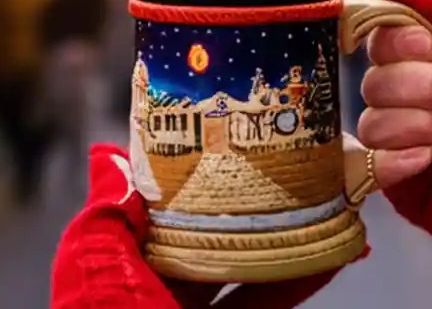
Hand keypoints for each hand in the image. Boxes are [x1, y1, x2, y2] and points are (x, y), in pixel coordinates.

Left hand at [51, 145, 357, 308]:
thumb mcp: (98, 272)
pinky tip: (333, 255)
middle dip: (245, 201)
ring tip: (324, 202)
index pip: (151, 209)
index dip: (183, 174)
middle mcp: (156, 290)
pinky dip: (299, 281)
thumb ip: (105, 220)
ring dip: (286, 238)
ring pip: (246, 268)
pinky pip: (267, 304)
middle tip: (285, 164)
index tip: (221, 138)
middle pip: (207, 233)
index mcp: (115, 268)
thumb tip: (107, 157)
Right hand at [356, 0, 431, 271]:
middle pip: (374, 82)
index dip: (396, 42)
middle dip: (422, 85)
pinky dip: (394, 160)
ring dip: (420, 123)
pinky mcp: (414, 189)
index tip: (430, 45)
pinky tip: (429, 159)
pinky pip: (374, 169)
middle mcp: (418, 101)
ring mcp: (413, 145)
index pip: (383, 41)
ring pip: (373, 124)